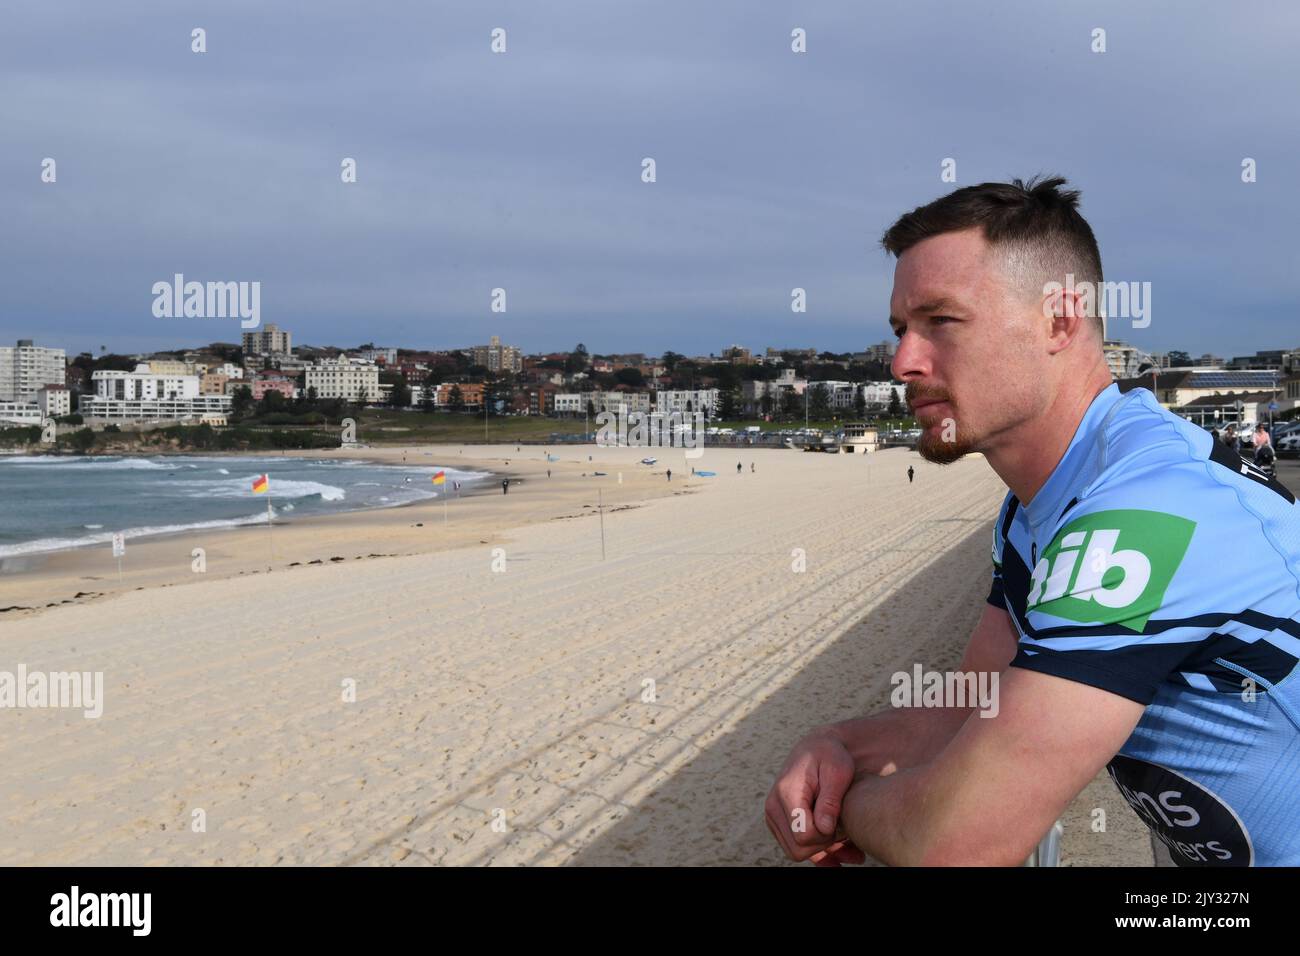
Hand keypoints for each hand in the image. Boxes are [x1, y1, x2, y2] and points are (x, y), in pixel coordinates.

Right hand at [764, 730, 861, 862]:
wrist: (817, 747)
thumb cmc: (831, 756)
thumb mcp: (838, 771)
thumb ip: (830, 800)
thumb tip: (824, 828)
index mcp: (787, 792)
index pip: (804, 835)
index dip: (828, 837)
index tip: (843, 822)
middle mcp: (773, 806)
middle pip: (798, 849)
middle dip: (825, 846)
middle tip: (845, 829)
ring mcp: (774, 816)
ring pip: (796, 852)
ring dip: (823, 851)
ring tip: (847, 838)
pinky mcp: (779, 822)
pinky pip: (795, 848)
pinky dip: (818, 853)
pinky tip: (842, 851)